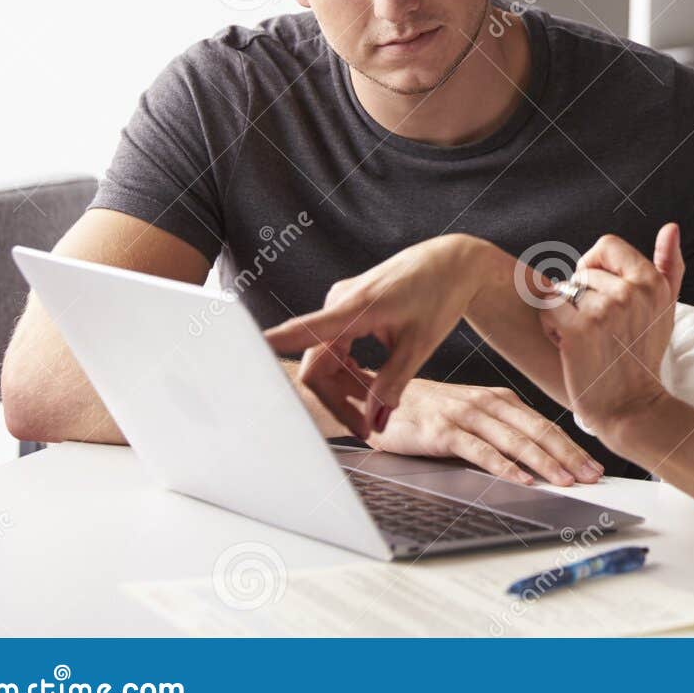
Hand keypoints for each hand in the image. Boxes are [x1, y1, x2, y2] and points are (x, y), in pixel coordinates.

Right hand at [265, 235, 480, 437]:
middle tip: (366, 428)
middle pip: (316, 364)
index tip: (241, 356)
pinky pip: (333, 348)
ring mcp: (339, 305)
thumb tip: (374, 422)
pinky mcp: (345, 309)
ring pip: (324, 359)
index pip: (303, 331)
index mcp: (355, 307)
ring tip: (374, 410)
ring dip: (343, 388)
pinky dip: (347, 371)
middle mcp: (338, 303)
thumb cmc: (440, 294)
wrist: (452, 263)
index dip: (271, 346)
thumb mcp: (420, 345)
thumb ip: (393, 383)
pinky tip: (368, 385)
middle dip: (336, 400)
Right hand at [361, 378, 601, 485]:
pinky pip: (480, 450)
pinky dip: (503, 465)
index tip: (593, 466)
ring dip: (545, 462)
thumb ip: (498, 432)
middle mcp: (488, 403)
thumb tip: (535, 460)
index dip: (572, 446)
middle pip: (538, 431)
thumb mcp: (470, 416)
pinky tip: (521, 479)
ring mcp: (466, 415)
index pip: (544, 424)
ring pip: (516, 440)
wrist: (378, 400)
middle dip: (569, 456)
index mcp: (499, 400)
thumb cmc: (426, 412)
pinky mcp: (444, 431)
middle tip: (593, 477)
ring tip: (567, 481)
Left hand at [540, 224, 684, 435]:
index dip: (596, 265)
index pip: (607, 245)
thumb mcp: (667, 308)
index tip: (600, 292)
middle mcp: (630, 292)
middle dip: (581, 295)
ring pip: (564, 289)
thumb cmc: (644, 355)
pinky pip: (549, 306)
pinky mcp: (578, 330)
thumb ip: (670, 265)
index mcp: (652, 283)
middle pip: (583, 271)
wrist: (630, 406)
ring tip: (584, 337)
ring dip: (565, 312)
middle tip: (596, 327)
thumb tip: (671, 226)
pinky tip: (566, 343)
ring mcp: (604, 311)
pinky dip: (550, 324)